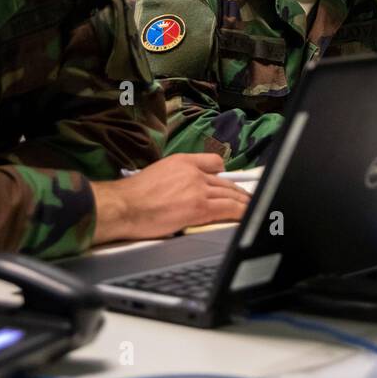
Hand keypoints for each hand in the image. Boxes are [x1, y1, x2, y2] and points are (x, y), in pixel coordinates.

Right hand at [91, 153, 248, 244]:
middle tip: (248, 198)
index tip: (230, 183)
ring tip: (252, 209)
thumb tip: (184, 189)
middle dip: (239, 191)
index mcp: (182, 161)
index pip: (213, 162)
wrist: (124, 206)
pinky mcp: (200, 207)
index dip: (224, 174)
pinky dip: (240, 212)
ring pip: (230, 195)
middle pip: (225, 181)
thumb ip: (176, 177)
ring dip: (244, 203)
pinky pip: (228, 209)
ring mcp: (198, 189)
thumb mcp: (157, 173)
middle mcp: (193, 172)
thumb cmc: (134, 196)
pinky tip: (246, 216)